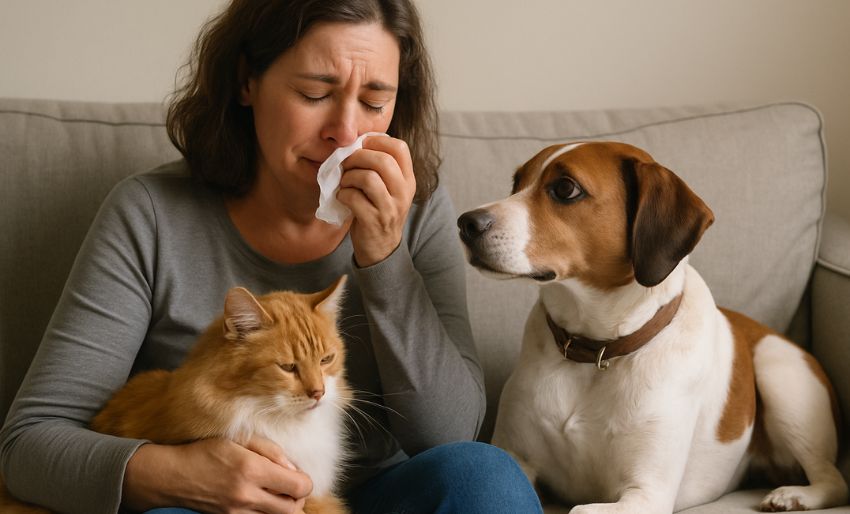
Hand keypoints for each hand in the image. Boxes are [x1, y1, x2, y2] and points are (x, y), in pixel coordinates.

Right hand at [123, 437, 311, 513]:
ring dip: (283, 507)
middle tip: (290, 486)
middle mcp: (246, 495)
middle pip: (294, 509)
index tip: (298, 475)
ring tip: (276, 493)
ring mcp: (237, 512)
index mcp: (252, 470)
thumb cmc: (206, 452)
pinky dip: (266, 513)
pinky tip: (261, 501)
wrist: (172, 475)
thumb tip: (294, 468)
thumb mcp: (240, 439)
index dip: (305, 482)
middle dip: (298, 498)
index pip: (298, 486)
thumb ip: (271, 451)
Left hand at [336, 135, 415, 266]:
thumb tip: (357, 142)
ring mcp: (390, 208)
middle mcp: (403, 192)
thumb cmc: (380, 211)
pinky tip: (343, 198)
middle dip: (357, 157)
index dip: (376, 141)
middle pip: (382, 160)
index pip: (399, 148)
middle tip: (346, 164)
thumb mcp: (390, 188)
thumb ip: (381, 167)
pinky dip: (343, 194)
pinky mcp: (374, 221)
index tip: (361, 145)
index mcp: (408, 179)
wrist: (382, 248)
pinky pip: (354, 198)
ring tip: (345, 183)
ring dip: (349, 177)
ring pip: (368, 177)